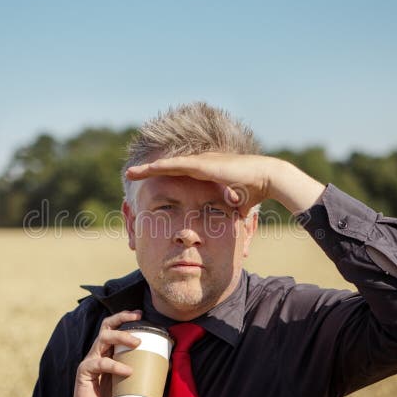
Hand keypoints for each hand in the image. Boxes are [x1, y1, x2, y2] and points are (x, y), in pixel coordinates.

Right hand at [55, 310, 142, 396]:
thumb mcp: (130, 384)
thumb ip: (143, 373)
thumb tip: (170, 366)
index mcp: (108, 352)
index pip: (113, 327)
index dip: (125, 317)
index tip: (140, 313)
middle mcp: (97, 353)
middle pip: (107, 327)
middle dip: (122, 320)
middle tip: (139, 321)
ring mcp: (90, 361)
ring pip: (102, 339)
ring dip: (121, 337)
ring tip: (137, 343)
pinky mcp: (84, 373)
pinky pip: (98, 363)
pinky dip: (114, 365)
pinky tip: (127, 370)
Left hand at [125, 152, 325, 214]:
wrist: (266, 179)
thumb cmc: (254, 193)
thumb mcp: (234, 207)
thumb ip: (228, 215)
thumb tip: (232, 234)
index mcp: (205, 174)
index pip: (178, 176)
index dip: (161, 179)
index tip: (147, 186)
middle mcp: (200, 165)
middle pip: (167, 169)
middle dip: (148, 172)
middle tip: (129, 175)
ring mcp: (200, 163)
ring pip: (167, 165)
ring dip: (147, 169)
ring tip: (129, 173)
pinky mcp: (202, 164)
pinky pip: (175, 165)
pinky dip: (158, 167)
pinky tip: (144, 170)